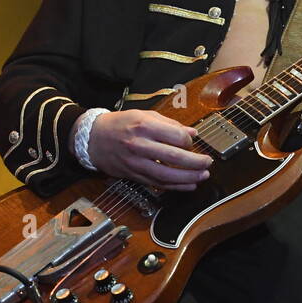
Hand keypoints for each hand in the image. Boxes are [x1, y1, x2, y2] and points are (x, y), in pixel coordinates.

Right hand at [86, 110, 211, 190]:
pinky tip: (189, 186)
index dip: (189, 140)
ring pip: (166, 175)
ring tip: (203, 176)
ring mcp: (136, 163)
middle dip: (195, 162)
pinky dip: (175, 186)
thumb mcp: (144, 115)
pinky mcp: (134, 175)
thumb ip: (170, 124)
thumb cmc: (121, 124)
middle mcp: (140, 145)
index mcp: (144, 126)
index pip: (175, 136)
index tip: (191, 140)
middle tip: (208, 163)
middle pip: (174, 158)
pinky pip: (158, 184)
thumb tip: (192, 132)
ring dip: (188, 178)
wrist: (93, 139)